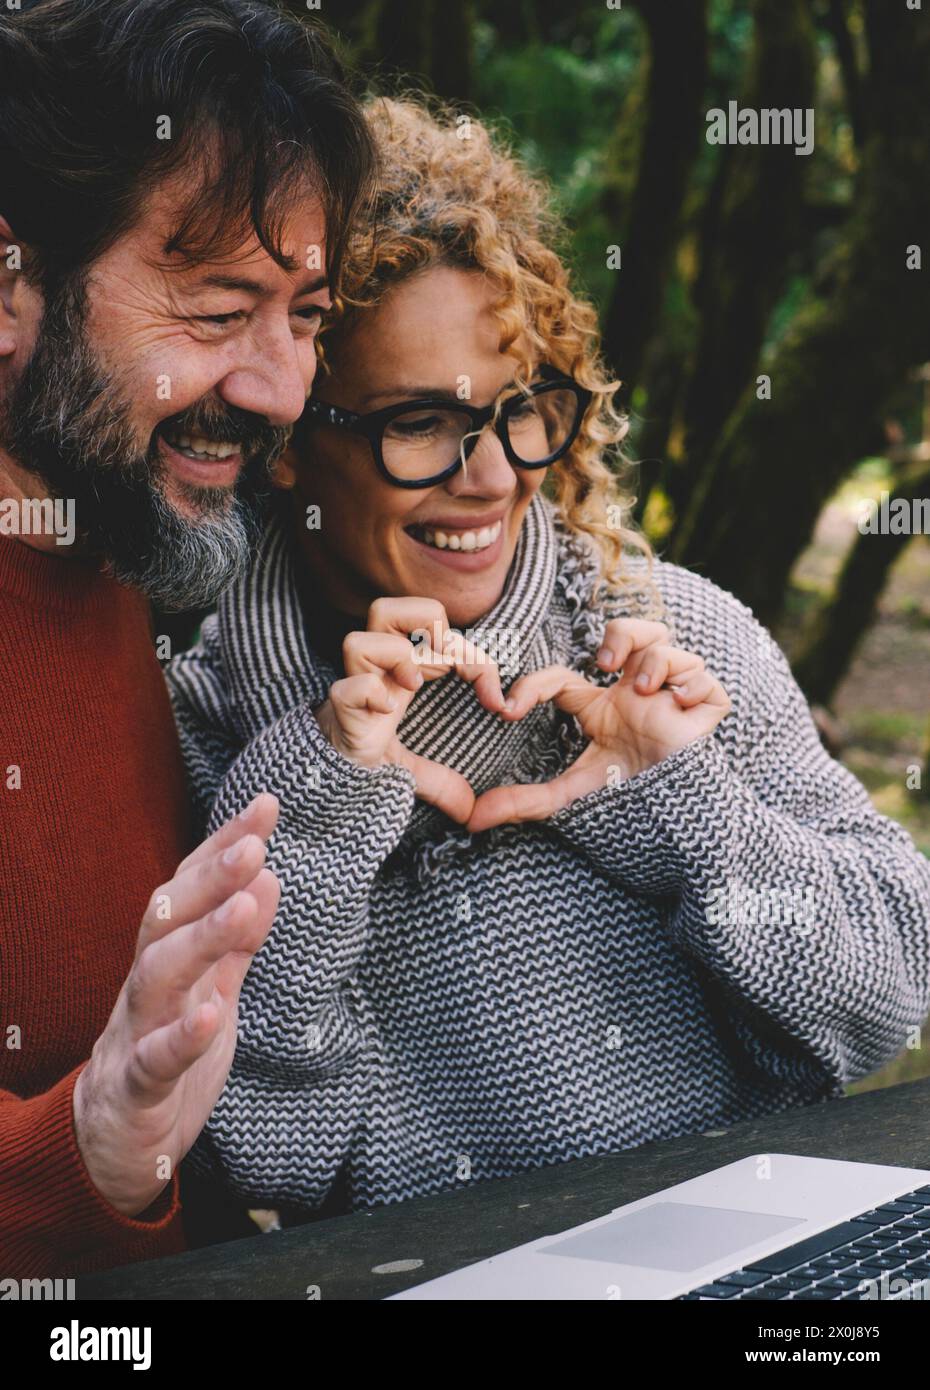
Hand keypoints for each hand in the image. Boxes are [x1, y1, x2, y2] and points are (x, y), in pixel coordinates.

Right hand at [73, 793, 281, 1216]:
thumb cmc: (166, 1054)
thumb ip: (238, 941)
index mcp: (168, 958)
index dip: (224, 846)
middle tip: (254, 845)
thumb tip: (268, 876)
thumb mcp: (212, 990)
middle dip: (210, 878)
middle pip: (169, 920)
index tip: (265, 806)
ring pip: (158, 977)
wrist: (112, 1145)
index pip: (192, 889)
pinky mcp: (137, 1090)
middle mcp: (147, 985)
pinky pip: (155, 1061)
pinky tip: (212, 1015)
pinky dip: (182, 1036)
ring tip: (241, 908)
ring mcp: (136, 1033)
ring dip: (200, 940)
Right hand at [313, 598, 503, 823]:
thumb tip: (469, 808)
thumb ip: (442, 780)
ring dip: (396, 656)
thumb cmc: (368, 755)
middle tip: (445, 661)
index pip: (439, 633)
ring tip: (415, 686)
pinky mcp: (340, 712)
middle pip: (387, 608)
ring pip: (360, 639)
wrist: (325, 777)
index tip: (499, 703)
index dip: (476, 657)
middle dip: (423, 621)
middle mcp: (375, 671)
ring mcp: (355, 688)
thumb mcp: (412, 766)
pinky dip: (370, 693)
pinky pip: (348, 689)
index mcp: (400, 669)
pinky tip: (388, 712)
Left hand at [468, 619, 729, 830]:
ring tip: (644, 691)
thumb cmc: (622, 803)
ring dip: (657, 661)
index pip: (565, 678)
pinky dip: (695, 687)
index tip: (508, 709)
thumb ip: (523, 802)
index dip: (533, 686)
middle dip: (623, 633)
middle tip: (605, 665)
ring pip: (671, 648)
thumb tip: (470, 819)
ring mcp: (673, 702)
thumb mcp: (567, 797)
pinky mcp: (705, 717)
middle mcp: (636, 696)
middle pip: (635, 633)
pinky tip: (678, 706)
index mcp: (602, 710)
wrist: (673, 827)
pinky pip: (710, 686)